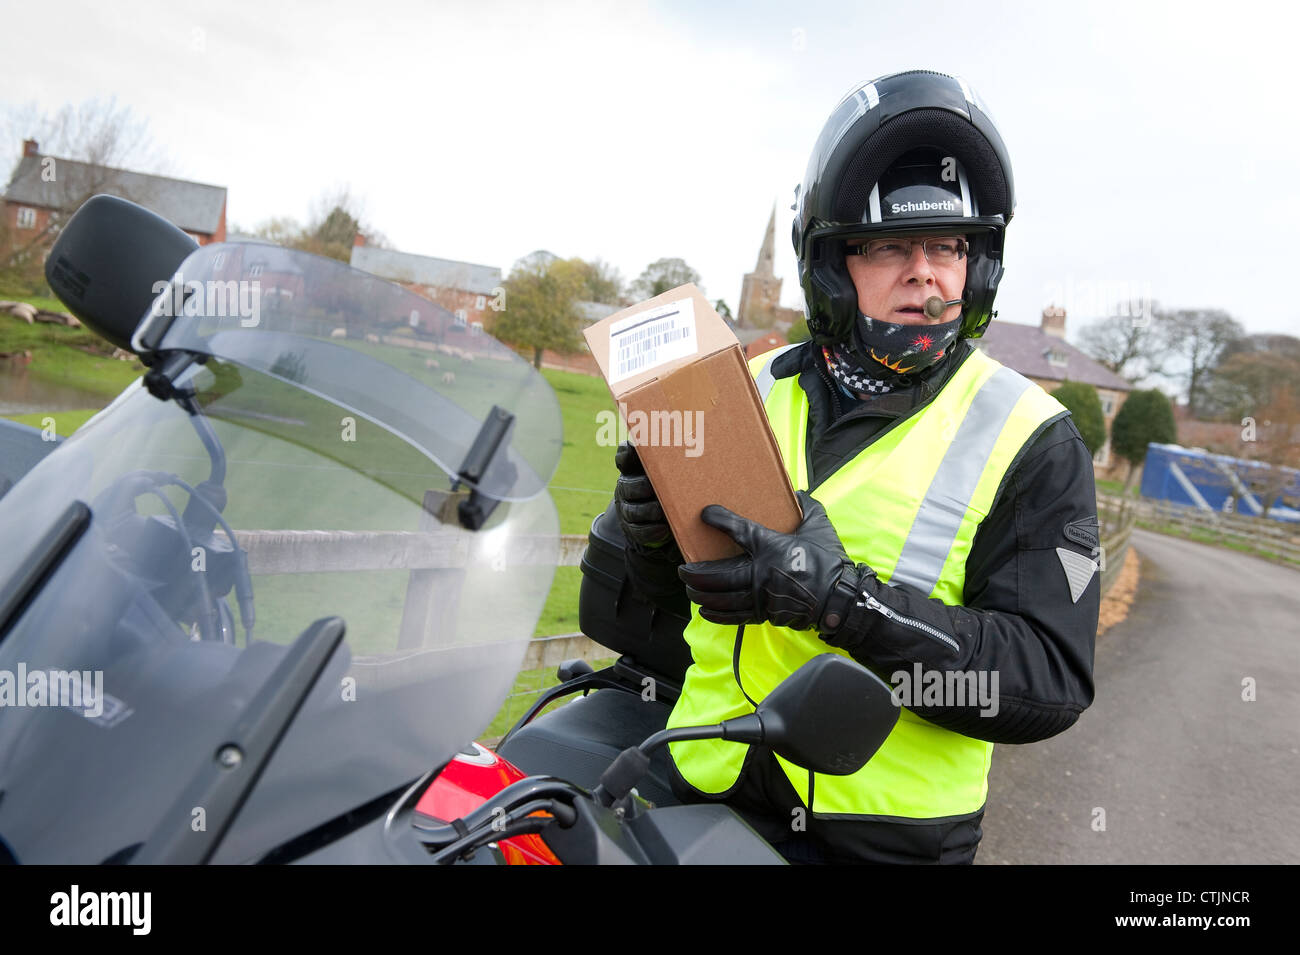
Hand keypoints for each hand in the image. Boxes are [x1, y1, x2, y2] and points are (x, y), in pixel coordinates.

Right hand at [614, 441, 681, 561]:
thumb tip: (702, 434)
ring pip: (632, 510)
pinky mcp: (633, 529)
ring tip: (661, 511)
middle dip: (640, 487)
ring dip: (647, 510)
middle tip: (652, 487)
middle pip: (626, 485)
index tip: (635, 448)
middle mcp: (627, 486)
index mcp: (636, 468)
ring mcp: (628, 509)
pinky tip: (663, 530)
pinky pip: (638, 531)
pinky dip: (651, 531)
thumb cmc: (677, 485)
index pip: (625, 456)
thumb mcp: (678, 470)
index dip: (627, 453)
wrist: (667, 520)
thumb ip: (681, 457)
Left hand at [677, 490, 857, 629]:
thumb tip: (795, 492)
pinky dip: (717, 614)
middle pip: (718, 575)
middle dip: (695, 573)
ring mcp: (762, 597)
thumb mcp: (819, 527)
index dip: (720, 520)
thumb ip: (805, 508)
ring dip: (701, 593)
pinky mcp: (766, 613)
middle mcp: (762, 573)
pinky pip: (734, 616)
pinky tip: (705, 610)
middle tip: (683, 568)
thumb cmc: (830, 562)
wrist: (840, 599)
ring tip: (690, 588)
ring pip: (722, 598)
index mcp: (773, 547)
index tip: (705, 514)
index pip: (740, 531)